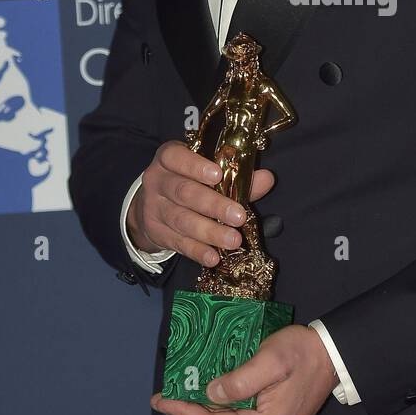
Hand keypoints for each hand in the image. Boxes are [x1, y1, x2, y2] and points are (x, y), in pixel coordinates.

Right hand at [127, 139, 273, 268]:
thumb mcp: (205, 172)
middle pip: (184, 192)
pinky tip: (214, 257)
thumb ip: (236, 176)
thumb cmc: (187, 182)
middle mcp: (158, 181)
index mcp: (169, 159)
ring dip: (210, 232)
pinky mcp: (157, 233)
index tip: (218, 174)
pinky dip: (197, 251)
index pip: (176, 157)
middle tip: (238, 216)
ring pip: (182, 220)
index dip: (195, 166)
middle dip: (213, 205)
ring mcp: (154, 208)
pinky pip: (178, 243)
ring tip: (234, 240)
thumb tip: (267, 178)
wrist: (148, 207)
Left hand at [150, 325, 338, 414]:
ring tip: (184, 394)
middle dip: (192, 412)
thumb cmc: (303, 352)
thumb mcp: (269, 359)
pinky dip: (225, 409)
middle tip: (167, 396)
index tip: (161, 400)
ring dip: (208, 410)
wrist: (335, 353)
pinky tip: (211, 396)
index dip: (185, 413)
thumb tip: (210, 394)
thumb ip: (238, 380)